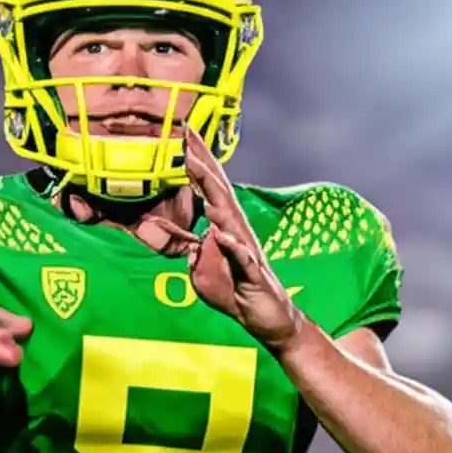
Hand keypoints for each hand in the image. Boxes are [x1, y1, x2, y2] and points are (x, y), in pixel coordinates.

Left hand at [183, 127, 306, 350]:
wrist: (267, 320)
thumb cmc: (236, 292)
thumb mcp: (202, 275)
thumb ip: (193, 254)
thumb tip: (186, 241)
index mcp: (224, 227)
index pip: (209, 188)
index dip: (197, 161)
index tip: (184, 134)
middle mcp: (237, 232)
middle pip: (218, 191)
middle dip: (203, 161)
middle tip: (188, 132)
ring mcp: (246, 251)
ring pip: (228, 218)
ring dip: (212, 194)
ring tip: (196, 170)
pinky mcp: (253, 275)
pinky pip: (242, 259)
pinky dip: (231, 246)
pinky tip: (219, 234)